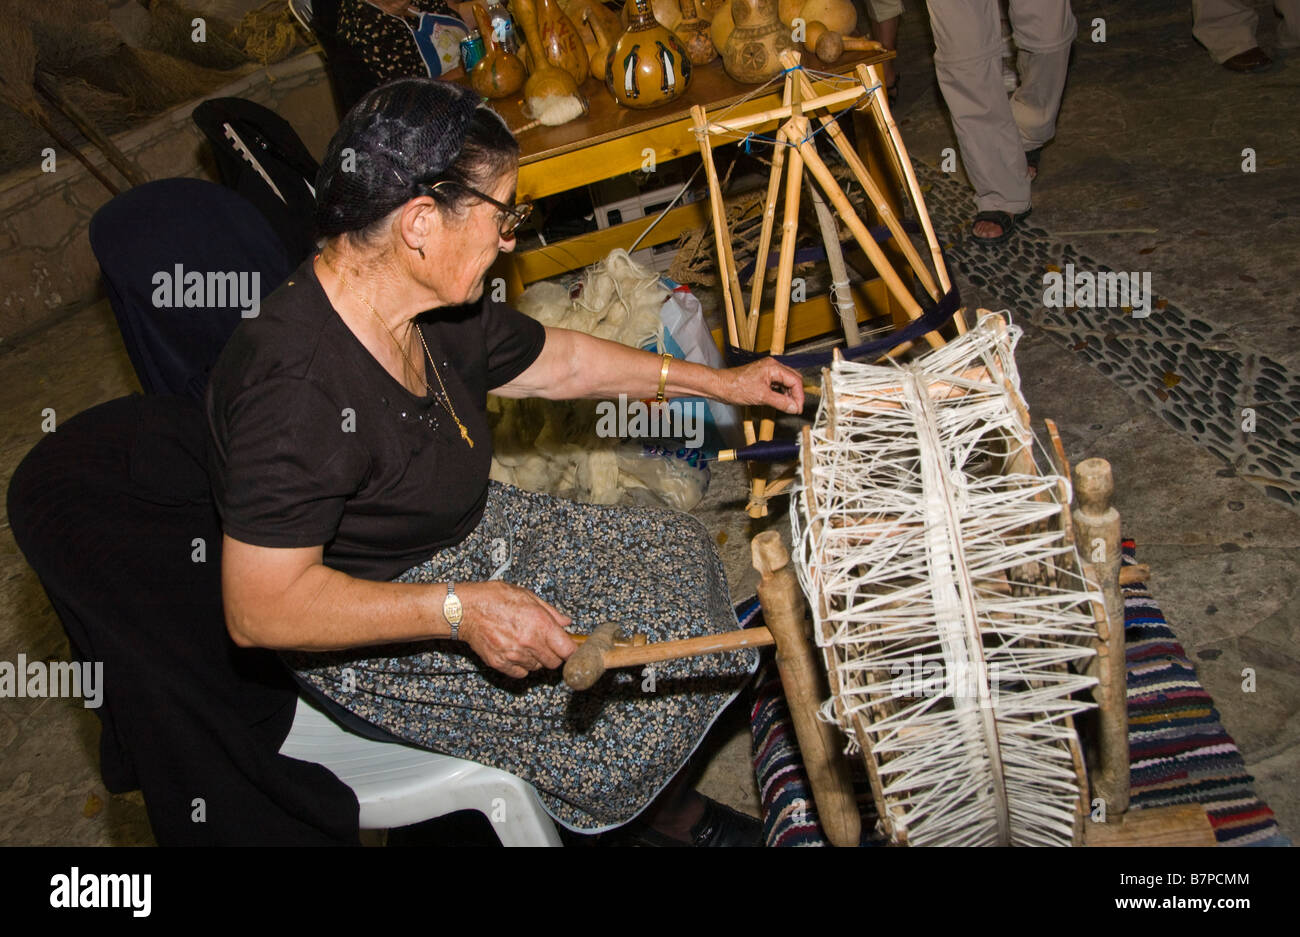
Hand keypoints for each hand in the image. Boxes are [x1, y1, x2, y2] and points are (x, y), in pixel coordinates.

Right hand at [457, 581, 576, 678]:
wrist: (466, 609)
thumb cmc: (495, 598)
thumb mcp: (528, 596)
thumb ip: (551, 612)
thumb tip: (566, 623)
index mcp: (540, 623)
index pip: (568, 650)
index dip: (572, 652)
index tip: (571, 650)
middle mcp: (529, 642)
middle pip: (554, 663)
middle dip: (554, 654)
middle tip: (546, 644)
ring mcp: (514, 655)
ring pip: (537, 667)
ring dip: (536, 659)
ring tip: (525, 643)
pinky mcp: (500, 663)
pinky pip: (521, 673)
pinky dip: (521, 666)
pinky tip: (515, 652)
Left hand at [720, 358, 804, 413]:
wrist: (720, 386)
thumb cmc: (735, 387)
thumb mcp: (761, 397)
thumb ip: (781, 402)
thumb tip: (794, 408)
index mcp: (774, 367)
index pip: (795, 380)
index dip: (799, 396)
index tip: (798, 408)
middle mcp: (772, 366)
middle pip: (793, 379)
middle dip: (796, 394)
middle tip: (795, 408)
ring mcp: (768, 371)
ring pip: (786, 382)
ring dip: (789, 394)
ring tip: (789, 407)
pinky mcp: (763, 377)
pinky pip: (778, 384)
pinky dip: (781, 393)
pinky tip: (781, 402)